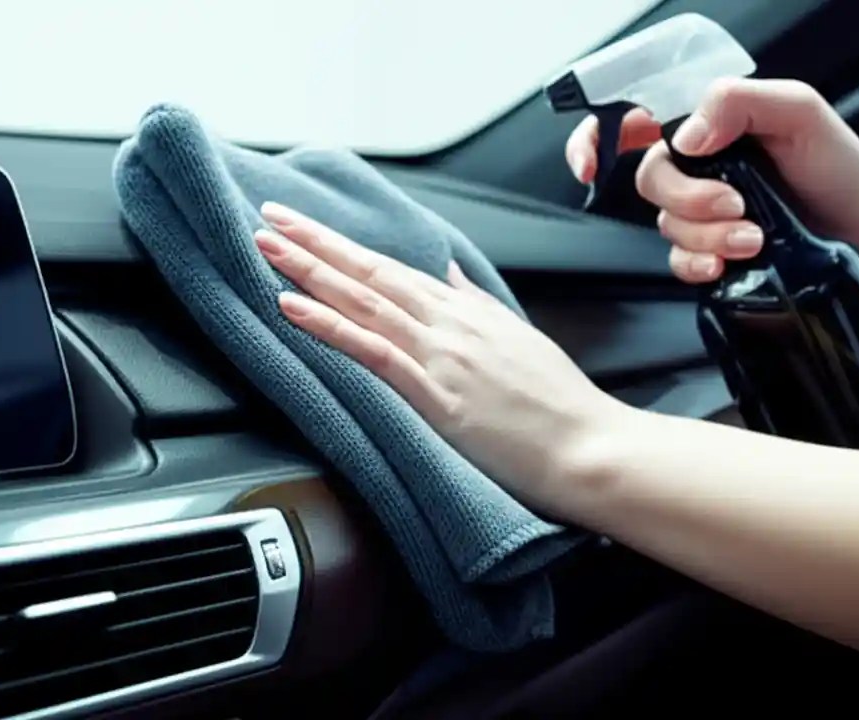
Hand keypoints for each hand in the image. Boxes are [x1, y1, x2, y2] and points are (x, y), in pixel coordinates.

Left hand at [254, 201, 625, 510]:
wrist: (589, 447)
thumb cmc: (557, 403)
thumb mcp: (515, 337)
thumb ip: (474, 303)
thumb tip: (445, 271)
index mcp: (463, 312)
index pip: (391, 268)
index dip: (343, 244)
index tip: (305, 224)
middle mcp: (448, 324)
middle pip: (370, 273)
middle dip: (316, 242)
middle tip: (270, 214)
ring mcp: (441, 355)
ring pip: (364, 301)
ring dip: (311, 271)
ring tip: (269, 246)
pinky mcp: (436, 394)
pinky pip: (372, 351)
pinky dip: (329, 325)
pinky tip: (292, 307)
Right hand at [565, 78, 858, 282]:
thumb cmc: (834, 164)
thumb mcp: (796, 111)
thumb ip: (737, 102)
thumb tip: (686, 137)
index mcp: (703, 125)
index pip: (626, 122)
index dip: (593, 142)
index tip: (593, 167)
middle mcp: (692, 166)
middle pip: (648, 180)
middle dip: (689, 199)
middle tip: (737, 204)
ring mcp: (695, 212)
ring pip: (666, 226)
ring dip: (707, 235)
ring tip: (754, 237)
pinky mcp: (705, 251)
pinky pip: (677, 262)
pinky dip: (696, 264)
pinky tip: (726, 264)